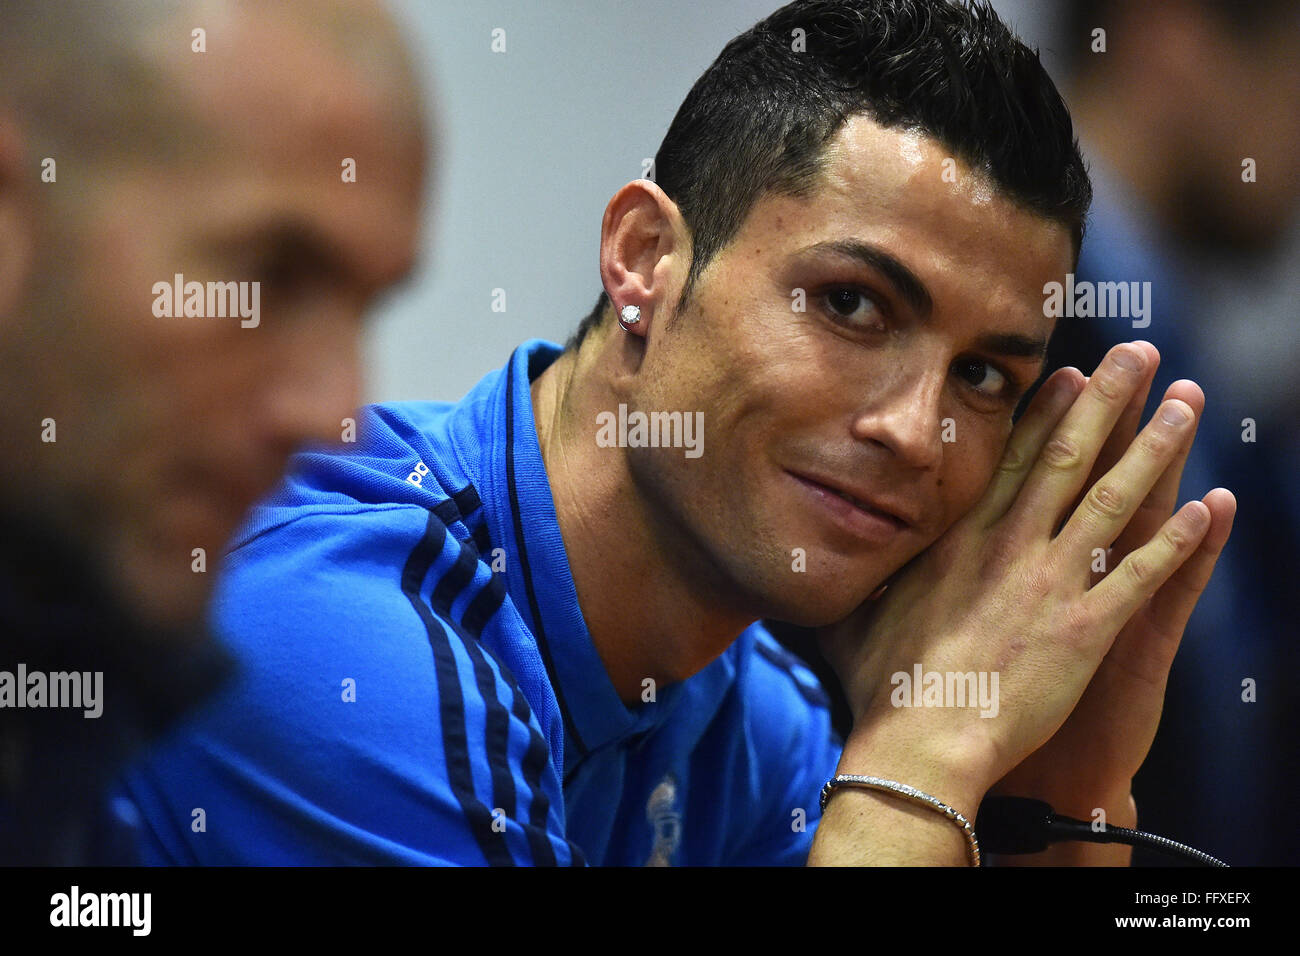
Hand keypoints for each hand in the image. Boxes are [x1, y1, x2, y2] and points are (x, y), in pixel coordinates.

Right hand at [817, 342, 1227, 816]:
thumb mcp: (852, 615)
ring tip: (1188, 404)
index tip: (1069, 371)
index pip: (1010, 459)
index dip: (1045, 410)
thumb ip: (847, 580)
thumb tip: (815, 556)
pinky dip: (1175, 542)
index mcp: (958, 540)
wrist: (920, 739)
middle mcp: (1009, 547)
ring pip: (1113, 499)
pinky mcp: (1083, 631)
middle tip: (1138, 354)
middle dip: (1107, 399)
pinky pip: (1140, 576)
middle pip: (1068, 456)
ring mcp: (1050, 585)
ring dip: (1155, 448)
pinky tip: (1206, 508)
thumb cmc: (882, 685)